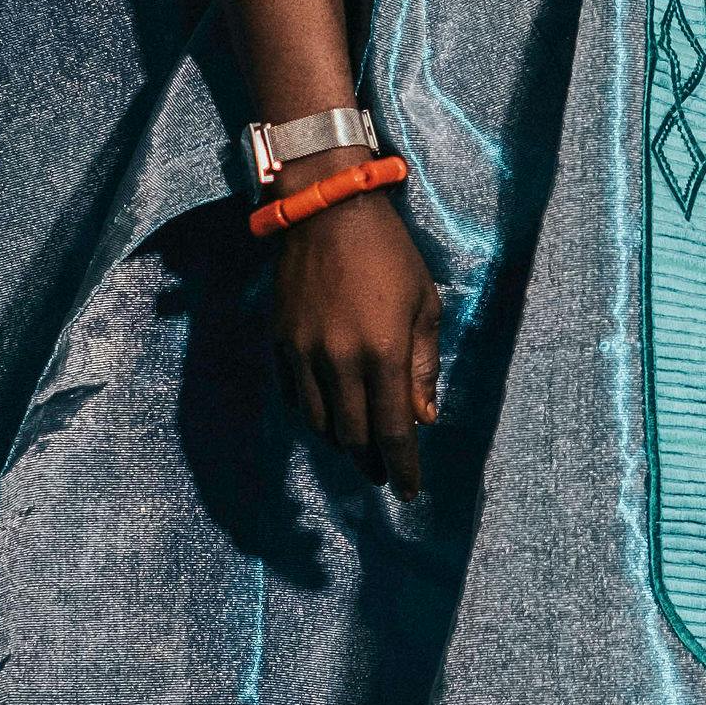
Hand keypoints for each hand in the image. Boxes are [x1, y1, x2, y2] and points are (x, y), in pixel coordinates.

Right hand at [270, 154, 441, 499]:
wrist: (328, 211)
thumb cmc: (390, 254)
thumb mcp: (424, 304)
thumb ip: (423, 365)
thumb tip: (425, 417)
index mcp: (383, 353)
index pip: (394, 430)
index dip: (403, 468)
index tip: (409, 492)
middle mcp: (339, 362)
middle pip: (353, 435)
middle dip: (371, 461)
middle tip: (383, 473)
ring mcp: (303, 354)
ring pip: (319, 423)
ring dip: (341, 443)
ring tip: (358, 448)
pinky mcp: (280, 342)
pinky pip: (295, 397)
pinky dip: (313, 415)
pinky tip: (327, 417)